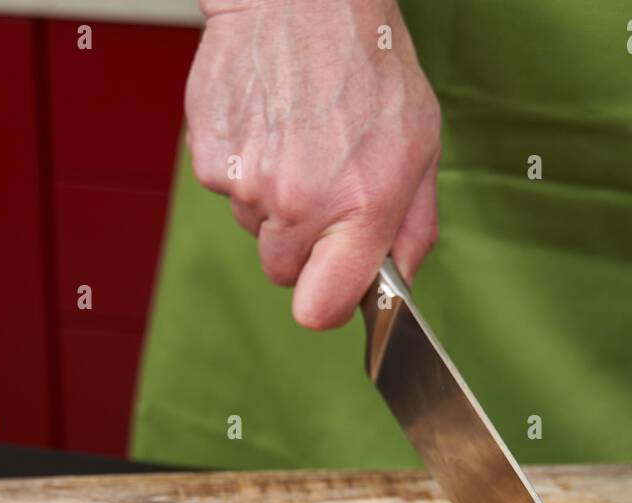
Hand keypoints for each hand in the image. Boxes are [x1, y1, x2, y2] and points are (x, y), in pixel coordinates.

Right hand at [187, 0, 440, 328]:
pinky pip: (227, 189)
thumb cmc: (365, 64)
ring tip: (297, 139)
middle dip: (301, 243)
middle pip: (283, 271)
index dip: (325, 303)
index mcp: (358, 208)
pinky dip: (244, 166)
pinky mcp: (211, 158)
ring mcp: (248, 183)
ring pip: (255, 228)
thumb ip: (414, 226)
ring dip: (272, 200)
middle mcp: (299, 203)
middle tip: (321, 185)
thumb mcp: (420, 144)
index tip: (332, 286)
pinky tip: (269, 125)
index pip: (319, 309)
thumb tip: (399, 279)